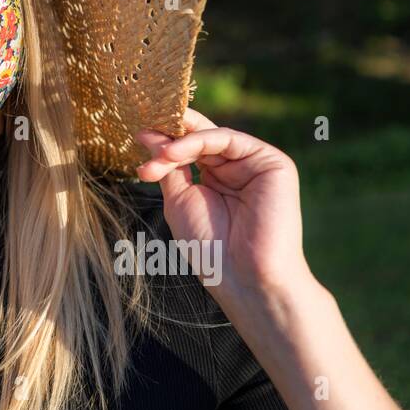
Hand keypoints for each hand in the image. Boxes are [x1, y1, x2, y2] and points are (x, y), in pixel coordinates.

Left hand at [134, 107, 312, 304]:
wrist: (244, 277)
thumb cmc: (210, 247)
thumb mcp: (179, 199)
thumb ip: (169, 165)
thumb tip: (149, 134)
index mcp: (219, 177)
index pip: (191, 148)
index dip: (165, 140)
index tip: (136, 137)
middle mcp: (239, 167)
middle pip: (201, 137)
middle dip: (169, 134)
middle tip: (141, 131)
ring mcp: (257, 164)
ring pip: (211, 136)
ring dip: (177, 143)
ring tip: (155, 156)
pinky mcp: (273, 163)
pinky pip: (228, 140)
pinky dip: (197, 142)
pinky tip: (171, 154)